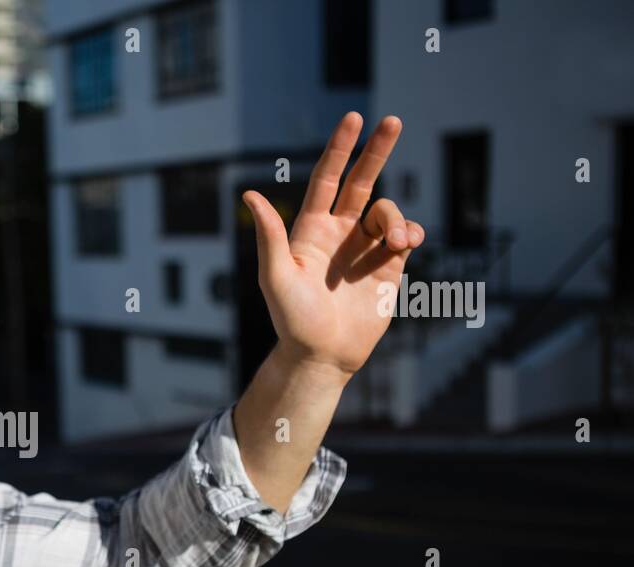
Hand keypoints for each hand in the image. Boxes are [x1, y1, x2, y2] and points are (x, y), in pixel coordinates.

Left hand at [242, 112, 423, 381]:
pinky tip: (406, 244)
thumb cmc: (292, 320)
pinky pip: (405, 236)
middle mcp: (338, 233)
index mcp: (310, 229)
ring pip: (387, 212)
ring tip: (396, 242)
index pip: (327, 178)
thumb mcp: (275, 277)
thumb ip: (270, 236)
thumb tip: (249, 195)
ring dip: (395, 218)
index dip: (340, 148)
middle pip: (361, 181)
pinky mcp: (387, 268)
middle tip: (393, 120)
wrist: (322, 356)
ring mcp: (363, 249)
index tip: (354, 118)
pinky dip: (409, 233)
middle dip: (376, 150)